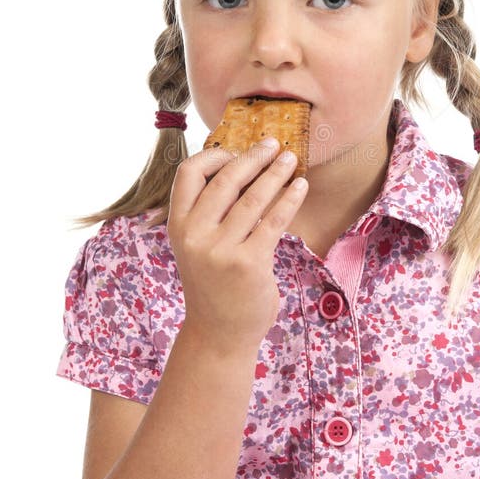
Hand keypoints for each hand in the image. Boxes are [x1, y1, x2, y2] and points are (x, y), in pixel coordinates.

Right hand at [167, 140, 308, 356]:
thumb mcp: (198, 245)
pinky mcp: (248, 263)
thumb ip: (210, 213)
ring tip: (291, 160)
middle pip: (226, 180)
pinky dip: (289, 200)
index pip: (189, 173)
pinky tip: (301, 187)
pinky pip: (273, 222)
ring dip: (276, 174)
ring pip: (253, 198)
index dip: (214, 155)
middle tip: (273, 144)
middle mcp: (194, 235)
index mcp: (178, 225)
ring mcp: (220, 250)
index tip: (238, 150)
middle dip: (253, 157)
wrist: (218, 333)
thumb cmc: (213, 283)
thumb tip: (242, 166)